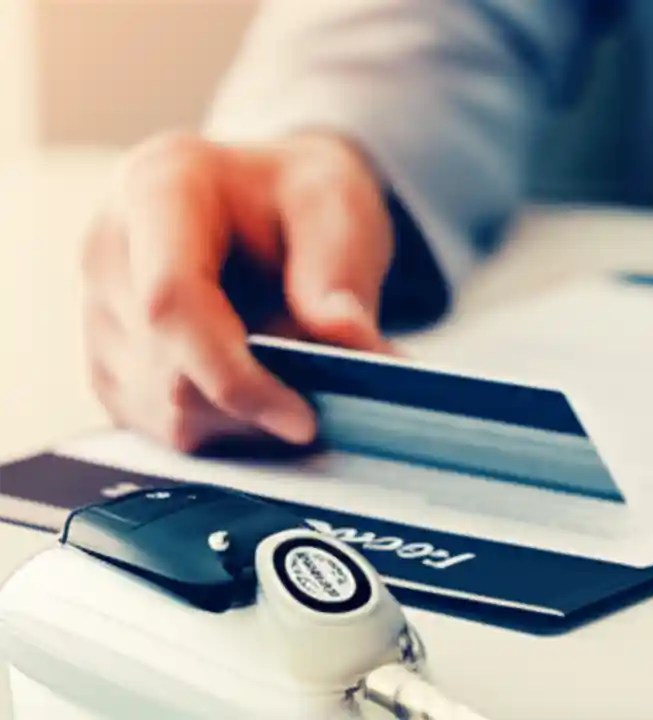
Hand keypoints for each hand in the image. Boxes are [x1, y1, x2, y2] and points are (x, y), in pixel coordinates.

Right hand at [84, 131, 395, 451]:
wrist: (273, 199)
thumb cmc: (302, 195)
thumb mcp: (338, 208)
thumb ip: (339, 274)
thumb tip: (351, 342)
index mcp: (156, 190)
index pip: (171, 302)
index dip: (235, 375)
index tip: (303, 420)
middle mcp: (107, 251)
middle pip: (166, 371)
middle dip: (255, 401)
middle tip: (329, 392)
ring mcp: (98, 311)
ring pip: (163, 412)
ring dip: (244, 420)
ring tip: (298, 376)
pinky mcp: (109, 362)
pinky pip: (162, 425)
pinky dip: (225, 427)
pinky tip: (265, 389)